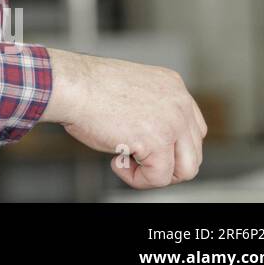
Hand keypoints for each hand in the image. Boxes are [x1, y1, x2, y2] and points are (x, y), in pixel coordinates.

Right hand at [42, 48, 207, 188]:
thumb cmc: (85, 87)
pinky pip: (159, 178)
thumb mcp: (131, 91)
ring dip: (155, 175)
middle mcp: (179, 101)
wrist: (70, 85)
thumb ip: (151, 109)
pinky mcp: (158, 141)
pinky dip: (136, 179)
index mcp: (173, 86)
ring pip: (185, 169)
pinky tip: (116, 162)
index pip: (194, 129)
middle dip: (165, 164)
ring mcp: (172, 121)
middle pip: (193, 152)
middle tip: (136, 162)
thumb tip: (152, 140)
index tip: (148, 152)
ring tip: (128, 165)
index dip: (172, 148)